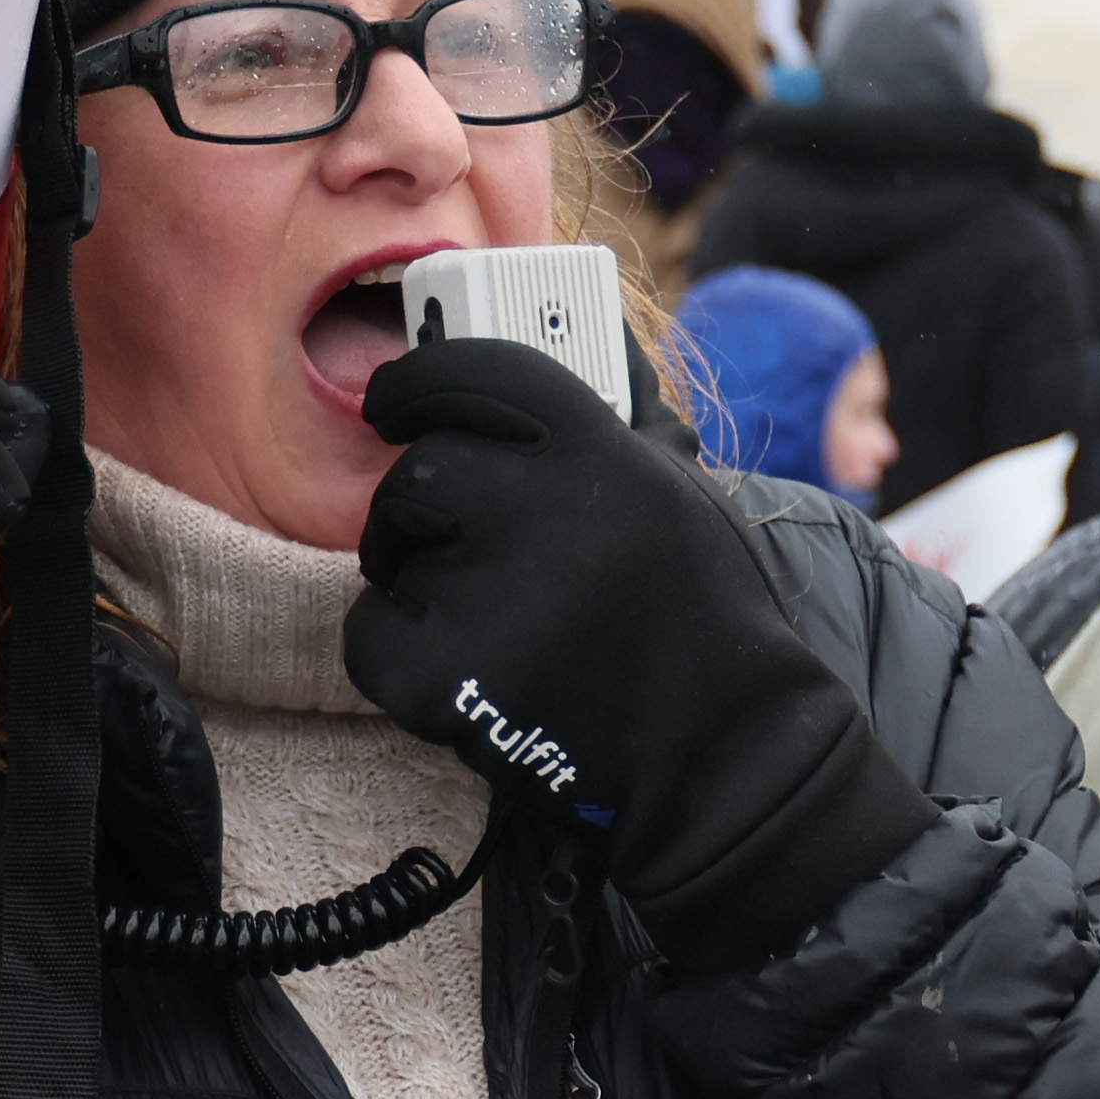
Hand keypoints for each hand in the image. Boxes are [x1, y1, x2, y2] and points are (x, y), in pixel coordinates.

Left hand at [347, 335, 937, 971]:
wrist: (728, 764)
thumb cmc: (705, 624)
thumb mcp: (681, 496)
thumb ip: (621, 419)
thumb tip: (593, 334)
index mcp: (606, 454)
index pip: (478, 373)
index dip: (421, 380)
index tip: (391, 399)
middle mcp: (547, 512)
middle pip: (422, 467)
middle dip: (420, 505)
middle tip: (445, 542)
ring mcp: (492, 597)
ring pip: (391, 552)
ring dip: (417, 580)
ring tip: (496, 627)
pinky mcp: (445, 679)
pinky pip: (370, 635)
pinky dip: (400, 657)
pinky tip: (474, 679)